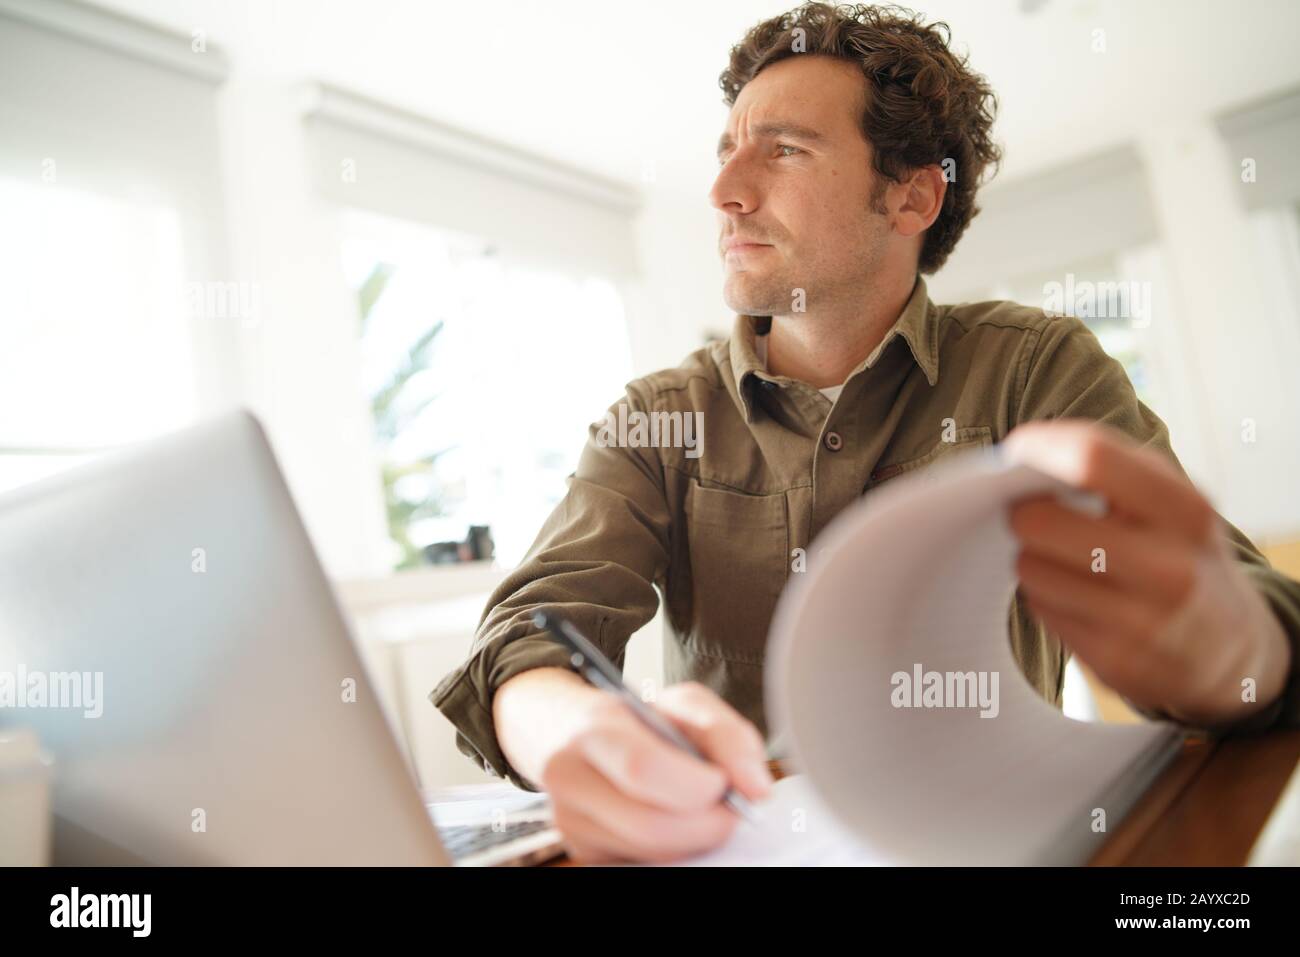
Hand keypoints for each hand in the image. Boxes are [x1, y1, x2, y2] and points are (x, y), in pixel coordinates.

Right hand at [494, 670, 772, 862]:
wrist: (567, 732)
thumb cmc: (634, 717)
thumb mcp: (683, 704)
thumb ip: (728, 736)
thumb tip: (756, 789)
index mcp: (596, 728)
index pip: (643, 767)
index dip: (696, 787)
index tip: (724, 784)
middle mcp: (570, 777)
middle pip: (648, 825)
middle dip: (705, 824)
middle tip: (727, 808)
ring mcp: (570, 822)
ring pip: (649, 852)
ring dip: (692, 838)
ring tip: (699, 808)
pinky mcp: (580, 850)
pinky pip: (642, 862)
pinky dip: (672, 848)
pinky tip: (673, 821)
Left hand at [1003, 420, 1290, 726]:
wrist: (1232, 650)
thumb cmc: (1185, 556)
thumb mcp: (1176, 502)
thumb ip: (1113, 469)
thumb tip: (1026, 453)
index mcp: (1187, 512)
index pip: (1093, 460)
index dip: (1042, 448)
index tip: (1019, 450)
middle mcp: (1170, 568)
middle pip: (1039, 520)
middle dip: (1023, 511)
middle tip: (1034, 512)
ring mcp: (1141, 621)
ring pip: (1030, 567)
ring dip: (1035, 558)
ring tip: (1068, 561)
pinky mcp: (1113, 661)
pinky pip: (1039, 607)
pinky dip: (1047, 596)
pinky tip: (1079, 597)